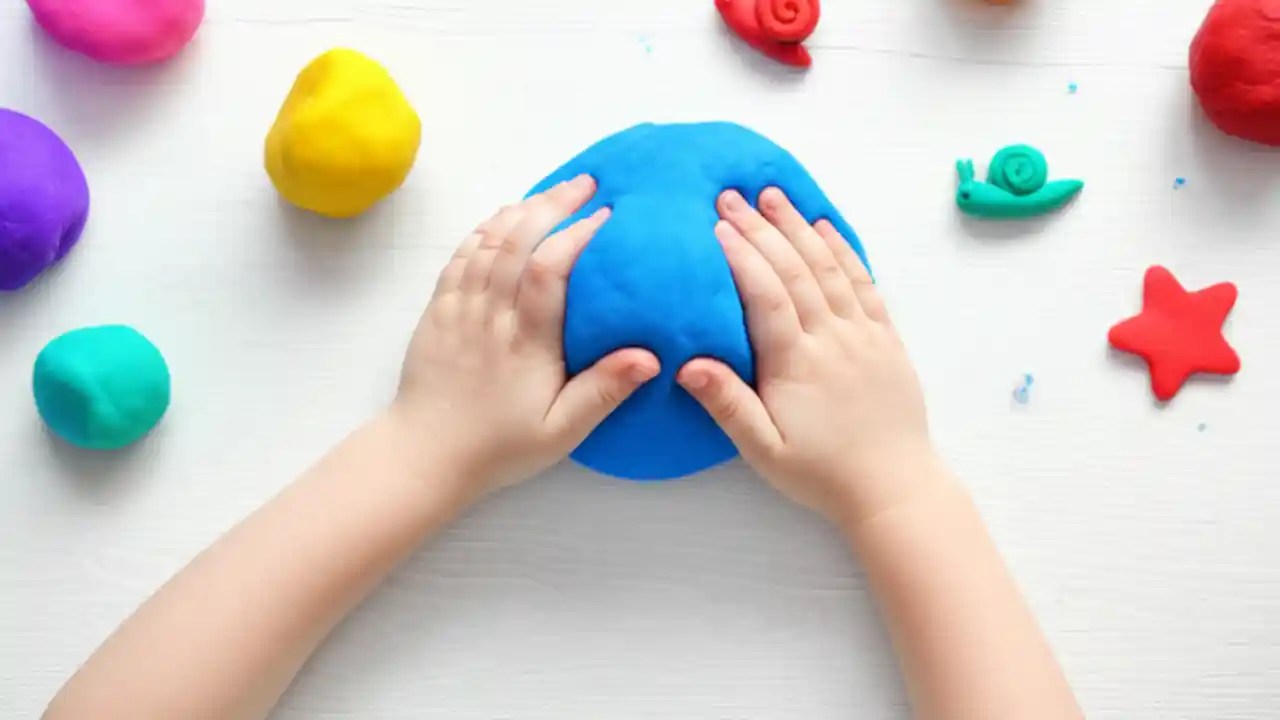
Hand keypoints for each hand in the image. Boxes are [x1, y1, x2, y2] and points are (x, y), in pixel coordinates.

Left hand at [394, 175, 659, 495]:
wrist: (425, 455)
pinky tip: (505, 217)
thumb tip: (650, 357)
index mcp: (525, 342)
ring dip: (522, 210)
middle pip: (519, 242)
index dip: (577, 236)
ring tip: (554, 192)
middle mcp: (490, 315)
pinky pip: (461, 256)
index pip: (550, 271)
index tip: (607, 216)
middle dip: (554, 206)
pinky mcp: (438, 310)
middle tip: (588, 184)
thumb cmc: (499, 447)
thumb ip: (603, 392)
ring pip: (488, 242)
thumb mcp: (560, 431)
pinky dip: (485, 230)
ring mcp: (459, 308)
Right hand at [677, 188, 939, 525]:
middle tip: (732, 196)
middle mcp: (832, 339)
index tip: (716, 226)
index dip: (741, 257)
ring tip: (772, 196)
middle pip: (795, 270)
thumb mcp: (764, 451)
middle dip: (762, 228)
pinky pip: (865, 283)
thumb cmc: (821, 474)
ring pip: (830, 268)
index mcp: (797, 363)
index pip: (766, 295)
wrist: (893, 488)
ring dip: (799, 228)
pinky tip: (825, 228)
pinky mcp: (886, 339)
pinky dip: (845, 250)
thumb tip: (688, 365)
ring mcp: (863, 335)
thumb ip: (727, 405)